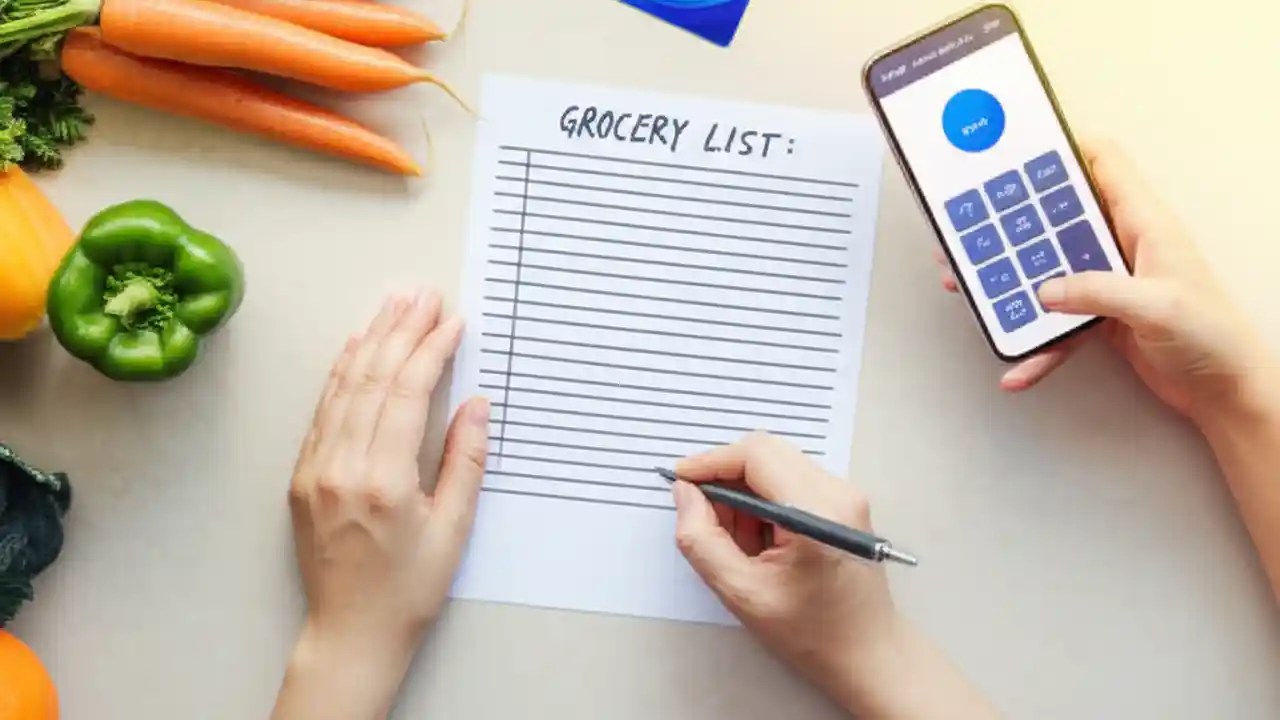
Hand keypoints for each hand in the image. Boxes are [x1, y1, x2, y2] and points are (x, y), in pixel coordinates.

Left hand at [273, 292, 489, 719]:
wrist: (350, 632)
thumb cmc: (406, 590)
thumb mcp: (453, 530)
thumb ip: (465, 461)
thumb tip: (476, 403)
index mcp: (384, 481)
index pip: (407, 393)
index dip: (431, 350)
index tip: (451, 321)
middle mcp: (342, 467)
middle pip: (373, 379)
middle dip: (401, 330)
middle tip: (423, 295)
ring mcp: (315, 469)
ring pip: (343, 388)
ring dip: (370, 341)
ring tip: (392, 305)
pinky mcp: (302, 476)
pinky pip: (322, 410)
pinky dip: (341, 374)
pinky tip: (355, 348)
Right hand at [673, 433, 996, 717]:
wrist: (868, 654)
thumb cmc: (812, 633)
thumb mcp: (742, 593)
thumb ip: (703, 540)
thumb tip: (685, 495)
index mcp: (815, 512)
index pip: (755, 455)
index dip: (711, 462)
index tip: (681, 480)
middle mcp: (837, 492)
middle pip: (766, 453)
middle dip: (725, 476)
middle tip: (703, 514)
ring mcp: (845, 495)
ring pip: (776, 465)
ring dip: (744, 491)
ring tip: (736, 541)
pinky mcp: (843, 503)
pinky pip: (791, 481)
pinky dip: (764, 501)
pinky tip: (759, 540)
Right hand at [935, 139, 1271, 424]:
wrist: (1226, 390)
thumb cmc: (1212, 337)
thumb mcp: (1157, 306)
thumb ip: (1098, 291)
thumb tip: (1045, 289)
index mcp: (1144, 223)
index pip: (1104, 163)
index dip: (1064, 148)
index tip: (1018, 150)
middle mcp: (1123, 245)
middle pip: (1060, 217)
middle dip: (1016, 219)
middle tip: (974, 220)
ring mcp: (1109, 281)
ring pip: (1049, 269)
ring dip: (1012, 281)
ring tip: (972, 284)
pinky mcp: (1101, 316)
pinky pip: (1057, 322)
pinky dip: (1038, 344)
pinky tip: (1021, 365)